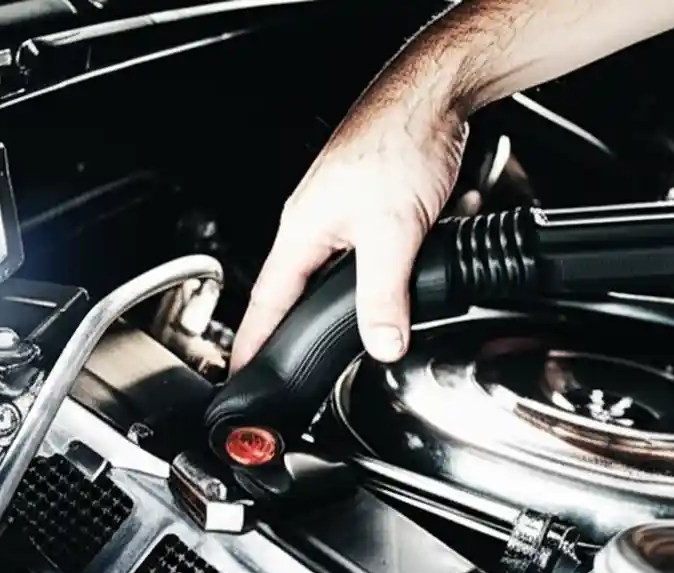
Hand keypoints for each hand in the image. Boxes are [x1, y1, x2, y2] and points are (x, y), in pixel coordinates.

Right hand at [229, 82, 468, 370]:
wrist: (434, 95)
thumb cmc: (399, 141)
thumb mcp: (393, 231)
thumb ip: (384, 295)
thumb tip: (381, 345)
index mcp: (301, 232)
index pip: (267, 304)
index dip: (253, 344)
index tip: (239, 376)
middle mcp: (314, 224)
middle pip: (294, 291)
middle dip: (289, 330)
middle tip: (282, 368)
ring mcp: (341, 215)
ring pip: (332, 274)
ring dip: (338, 301)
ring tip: (333, 334)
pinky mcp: (371, 207)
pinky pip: (366, 255)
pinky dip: (377, 273)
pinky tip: (394, 277)